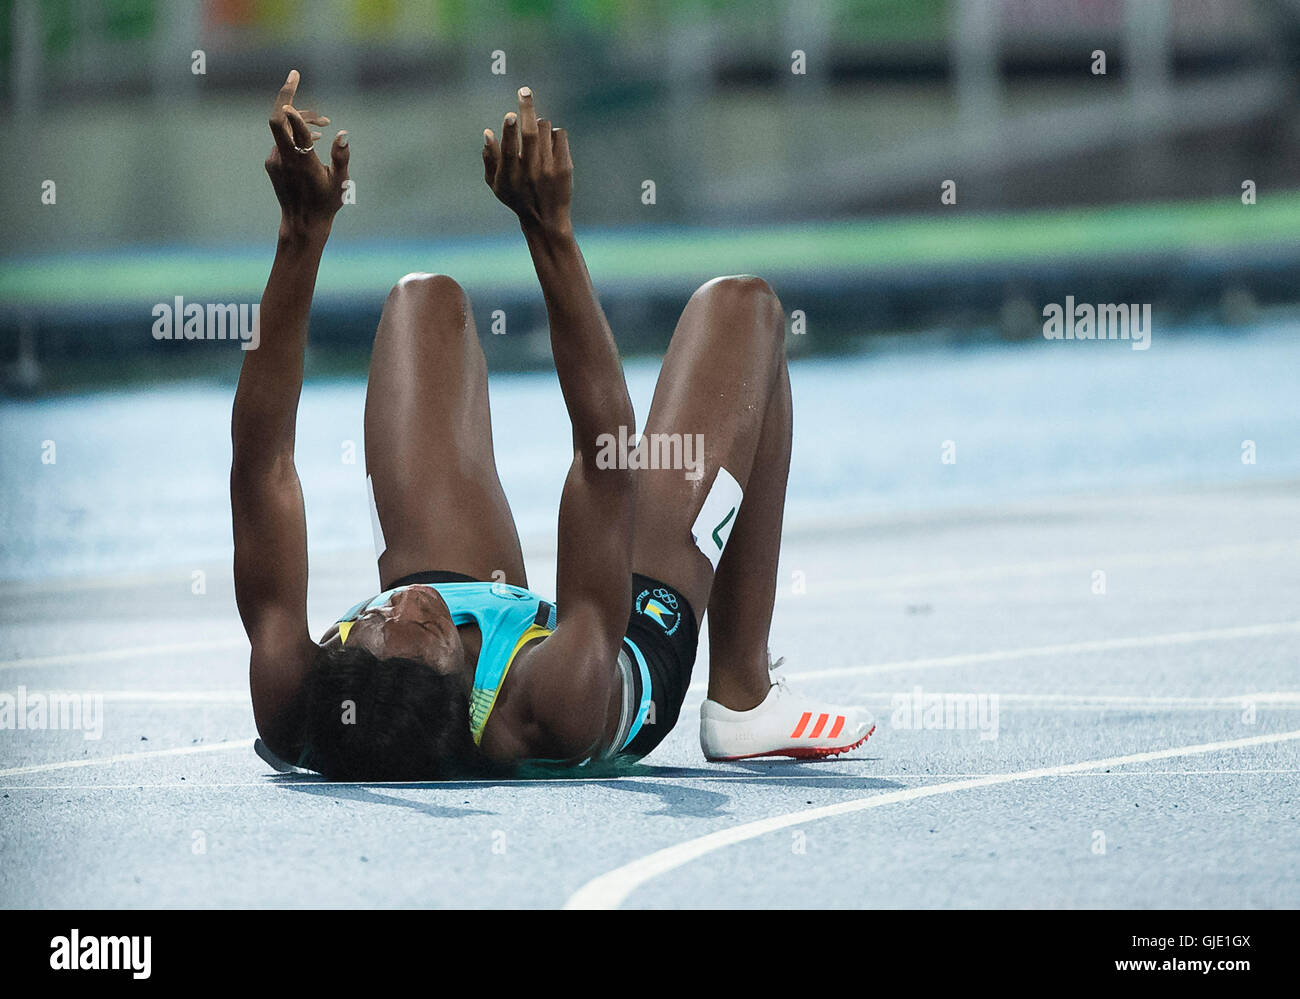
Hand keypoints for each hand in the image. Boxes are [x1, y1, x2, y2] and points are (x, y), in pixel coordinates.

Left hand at [265, 69, 349, 238]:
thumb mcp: (340, 183)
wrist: (302, 224)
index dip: (291, 103)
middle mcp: (283, 158)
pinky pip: (282, 141)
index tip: (292, 79)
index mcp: (301, 161)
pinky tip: (313, 139)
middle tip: (295, 79)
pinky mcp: (272, 164)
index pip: (291, 126)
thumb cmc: (326, 204)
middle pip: (277, 120)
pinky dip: (295, 134)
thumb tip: (344, 134)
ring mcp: (275, 161)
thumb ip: (341, 157)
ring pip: (282, 130)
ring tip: (324, 124)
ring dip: (300, 121)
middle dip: (286, 97)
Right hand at [483, 87, 572, 232]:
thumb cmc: (516, 197)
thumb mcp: (496, 184)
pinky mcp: (565, 166)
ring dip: (538, 123)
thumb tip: (487, 133)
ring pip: (545, 129)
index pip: (510, 150)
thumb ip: (489, 159)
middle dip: (526, 109)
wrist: (546, 219)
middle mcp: (531, 172)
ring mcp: (550, 169)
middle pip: (531, 134)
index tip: (510, 115)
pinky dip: (553, 133)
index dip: (509, 132)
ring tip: (536, 133)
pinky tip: (549, 143)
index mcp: (511, 176)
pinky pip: (559, 135)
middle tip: (524, 91)